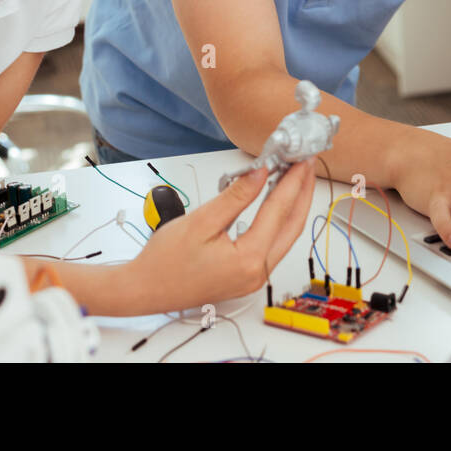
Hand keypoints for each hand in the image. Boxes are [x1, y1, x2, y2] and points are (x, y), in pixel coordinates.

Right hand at [124, 161, 313, 314]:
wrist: (143, 290)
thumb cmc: (164, 261)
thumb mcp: (201, 221)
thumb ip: (235, 196)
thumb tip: (260, 173)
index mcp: (248, 259)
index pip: (279, 211)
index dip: (293, 181)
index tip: (301, 160)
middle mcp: (257, 273)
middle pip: (292, 226)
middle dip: (302, 193)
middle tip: (307, 165)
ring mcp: (254, 278)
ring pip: (285, 237)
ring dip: (292, 207)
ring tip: (295, 179)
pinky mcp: (247, 277)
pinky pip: (272, 245)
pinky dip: (278, 222)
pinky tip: (275, 204)